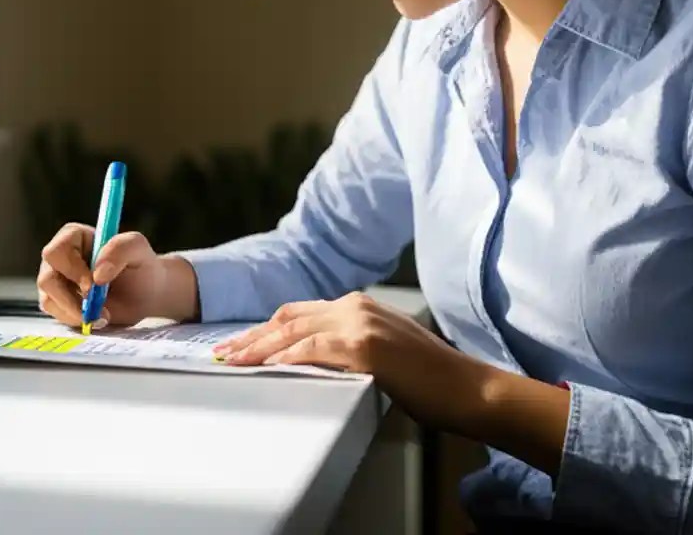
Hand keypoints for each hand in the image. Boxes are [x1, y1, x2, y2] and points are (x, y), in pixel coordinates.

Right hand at [36, 223, 198, 329]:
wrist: (145, 294)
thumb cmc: (141, 266)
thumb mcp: (138, 248)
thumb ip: (120, 249)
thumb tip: (97, 274)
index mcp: (73, 237)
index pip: (57, 251)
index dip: (71, 270)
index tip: (93, 286)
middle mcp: (59, 258)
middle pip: (46, 278)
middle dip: (70, 298)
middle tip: (97, 308)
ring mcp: (56, 281)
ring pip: (49, 300)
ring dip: (75, 313)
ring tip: (103, 315)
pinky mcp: (58, 302)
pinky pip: (56, 315)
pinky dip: (75, 321)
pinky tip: (97, 319)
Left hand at [213, 292, 496, 432]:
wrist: (468, 387)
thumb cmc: (429, 379)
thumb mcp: (381, 351)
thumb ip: (347, 346)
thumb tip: (312, 359)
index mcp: (358, 304)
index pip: (298, 313)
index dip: (265, 329)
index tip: (240, 345)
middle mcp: (356, 306)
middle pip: (288, 318)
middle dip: (251, 337)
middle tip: (224, 354)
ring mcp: (361, 323)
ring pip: (294, 332)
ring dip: (258, 349)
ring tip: (234, 363)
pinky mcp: (366, 347)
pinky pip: (315, 349)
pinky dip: (288, 357)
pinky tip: (269, 366)